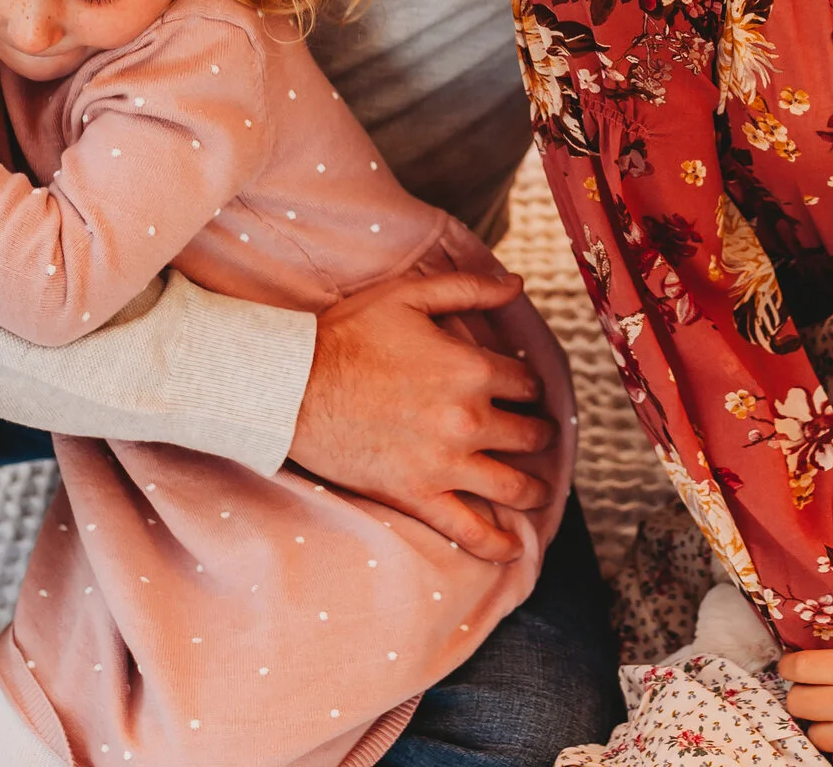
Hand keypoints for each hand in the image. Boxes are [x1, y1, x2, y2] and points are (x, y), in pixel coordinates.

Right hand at [286, 270, 556, 561]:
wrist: (293, 385)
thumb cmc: (348, 335)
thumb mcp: (410, 295)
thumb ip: (470, 287)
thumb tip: (518, 285)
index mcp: (472, 369)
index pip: (528, 385)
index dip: (528, 388)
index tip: (522, 394)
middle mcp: (469, 419)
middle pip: (530, 435)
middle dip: (539, 435)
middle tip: (536, 437)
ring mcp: (445, 463)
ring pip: (515, 486)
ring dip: (534, 489)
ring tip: (537, 490)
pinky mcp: (417, 496)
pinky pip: (470, 529)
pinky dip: (498, 543)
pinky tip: (514, 548)